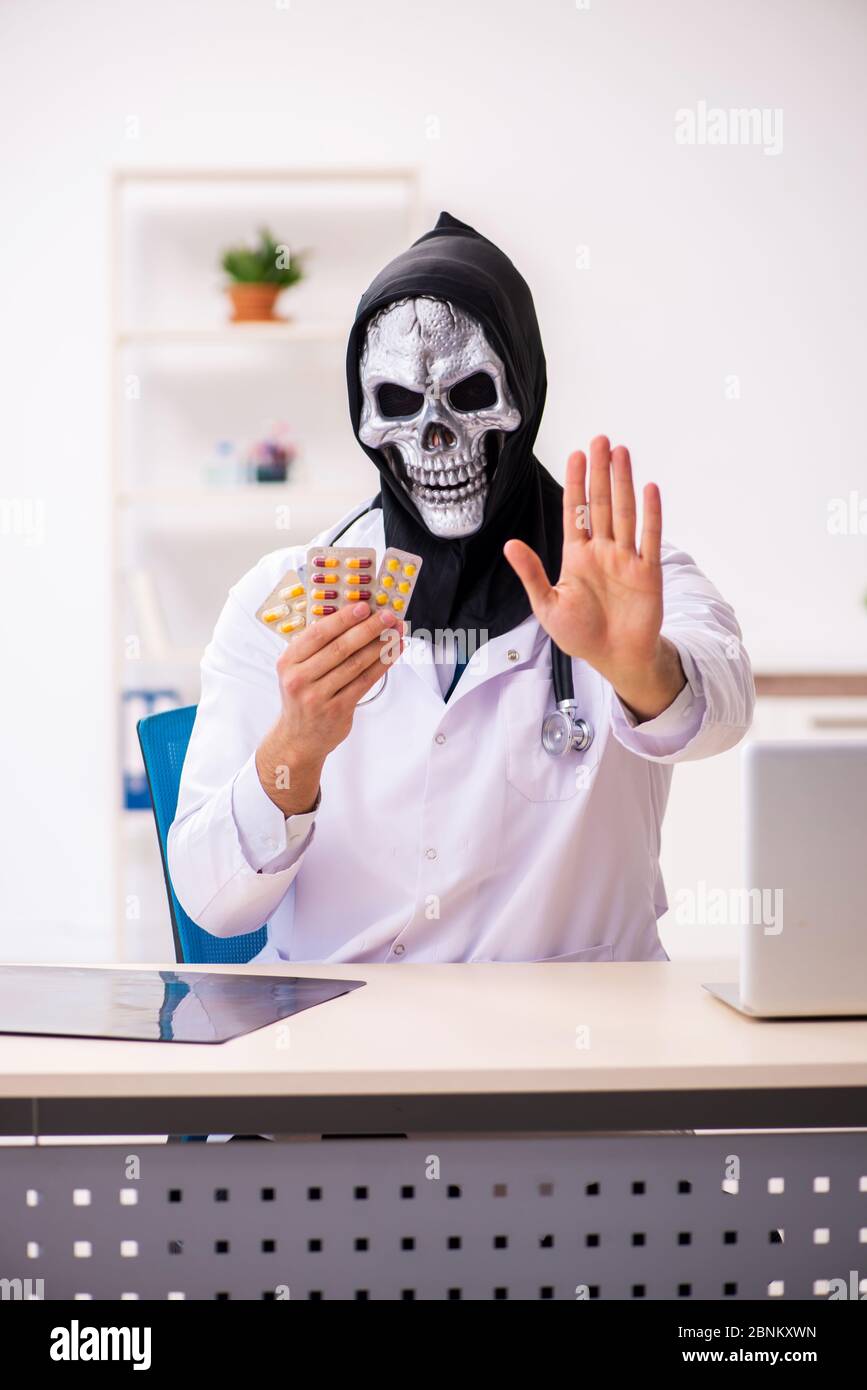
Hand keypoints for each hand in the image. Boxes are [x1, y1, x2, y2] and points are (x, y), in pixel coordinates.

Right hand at [256, 601, 402, 814]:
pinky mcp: (337, 709)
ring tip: (395, 632)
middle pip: (340, 647)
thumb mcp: (297, 670)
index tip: (363, 606)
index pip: (318, 634)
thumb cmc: (302, 697)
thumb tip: (352, 619)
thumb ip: (316, 648)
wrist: (298, 738)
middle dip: (368, 628)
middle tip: (386, 616)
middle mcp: (300, 678)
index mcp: (288, 662)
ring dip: (380, 645)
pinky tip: (392, 653)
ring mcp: (318, 696)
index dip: (343, 618)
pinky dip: (381, 665)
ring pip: (356, 664)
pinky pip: (364, 682)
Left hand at [504, 435, 684, 721]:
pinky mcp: (647, 572)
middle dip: (600, 471)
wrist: (614, 658)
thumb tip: (510, 545)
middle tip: (600, 439)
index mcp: (577, 556)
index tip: (576, 454)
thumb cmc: (581, 634)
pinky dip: (650, 514)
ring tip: (621, 453)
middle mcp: (603, 551)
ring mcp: (626, 559)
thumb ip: (531, 573)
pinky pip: (649, 538)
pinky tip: (648, 489)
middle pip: (601, 503)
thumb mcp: (547, 605)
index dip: (576, 482)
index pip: (575, 511)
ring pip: (624, 512)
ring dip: (623, 482)